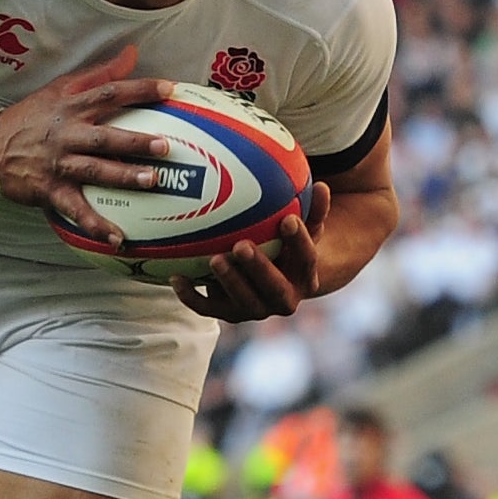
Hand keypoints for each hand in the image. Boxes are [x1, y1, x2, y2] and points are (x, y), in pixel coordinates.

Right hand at [0, 47, 176, 244]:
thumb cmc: (30, 117)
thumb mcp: (58, 88)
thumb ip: (97, 74)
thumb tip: (132, 54)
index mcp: (70, 107)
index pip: (109, 93)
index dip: (139, 90)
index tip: (169, 89)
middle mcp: (66, 134)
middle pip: (105, 137)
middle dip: (135, 142)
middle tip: (165, 145)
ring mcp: (59, 164)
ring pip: (94, 171)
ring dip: (122, 177)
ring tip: (150, 181)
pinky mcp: (51, 190)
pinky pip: (76, 210)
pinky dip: (96, 225)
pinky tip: (117, 238)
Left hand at [173, 181, 328, 322]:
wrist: (272, 277)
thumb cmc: (285, 243)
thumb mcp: (301, 226)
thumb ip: (312, 210)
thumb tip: (321, 185)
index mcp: (305, 276)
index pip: (307, 259)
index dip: (299, 241)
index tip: (287, 220)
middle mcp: (284, 298)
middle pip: (275, 289)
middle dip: (259, 269)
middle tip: (241, 245)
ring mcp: (256, 309)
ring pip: (244, 303)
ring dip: (229, 282)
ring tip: (215, 259)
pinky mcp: (229, 313)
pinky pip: (210, 309)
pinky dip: (192, 296)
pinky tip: (175, 278)